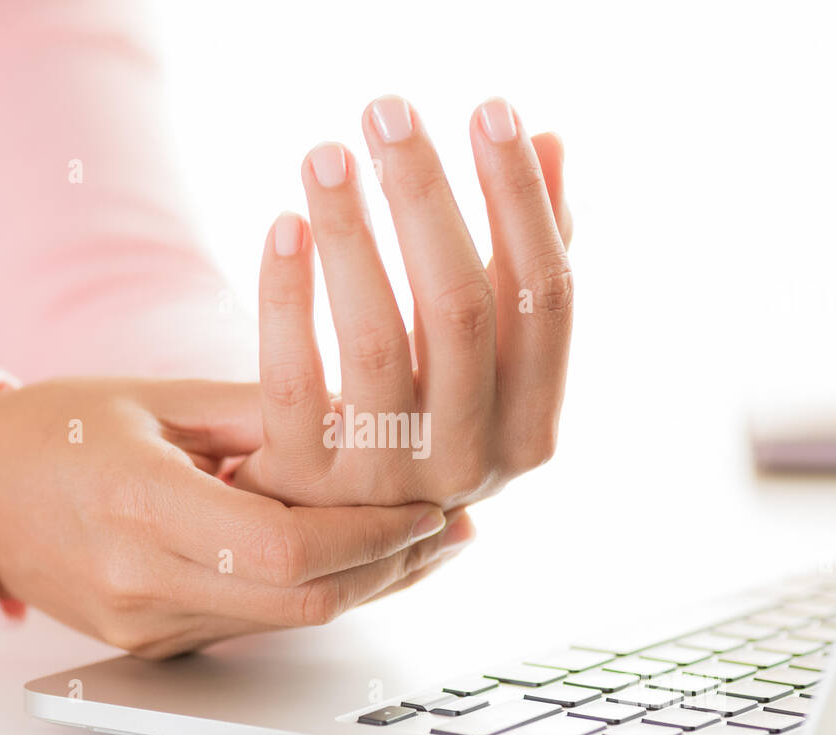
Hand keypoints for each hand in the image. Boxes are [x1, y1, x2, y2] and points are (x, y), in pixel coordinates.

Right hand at [0, 378, 473, 657]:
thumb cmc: (58, 430)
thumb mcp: (161, 399)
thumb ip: (265, 410)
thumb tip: (365, 414)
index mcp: (139, 505)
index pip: (285, 546)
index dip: (370, 534)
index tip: (425, 507)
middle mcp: (141, 580)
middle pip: (303, 599)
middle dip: (388, 568)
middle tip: (446, 530)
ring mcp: (143, 624)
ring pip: (288, 620)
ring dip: (362, 585)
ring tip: (418, 540)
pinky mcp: (149, 644)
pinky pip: (254, 624)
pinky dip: (310, 594)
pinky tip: (348, 559)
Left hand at [233, 96, 573, 508]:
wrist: (325, 524)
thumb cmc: (417, 414)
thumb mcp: (484, 357)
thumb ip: (519, 260)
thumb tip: (552, 141)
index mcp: (531, 430)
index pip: (546, 298)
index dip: (522, 199)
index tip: (493, 110)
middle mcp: (469, 463)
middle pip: (461, 310)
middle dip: (427, 197)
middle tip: (388, 109)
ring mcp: (383, 481)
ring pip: (373, 339)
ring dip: (350, 232)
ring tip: (325, 152)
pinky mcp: (304, 481)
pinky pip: (291, 377)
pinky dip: (286, 294)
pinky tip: (283, 224)